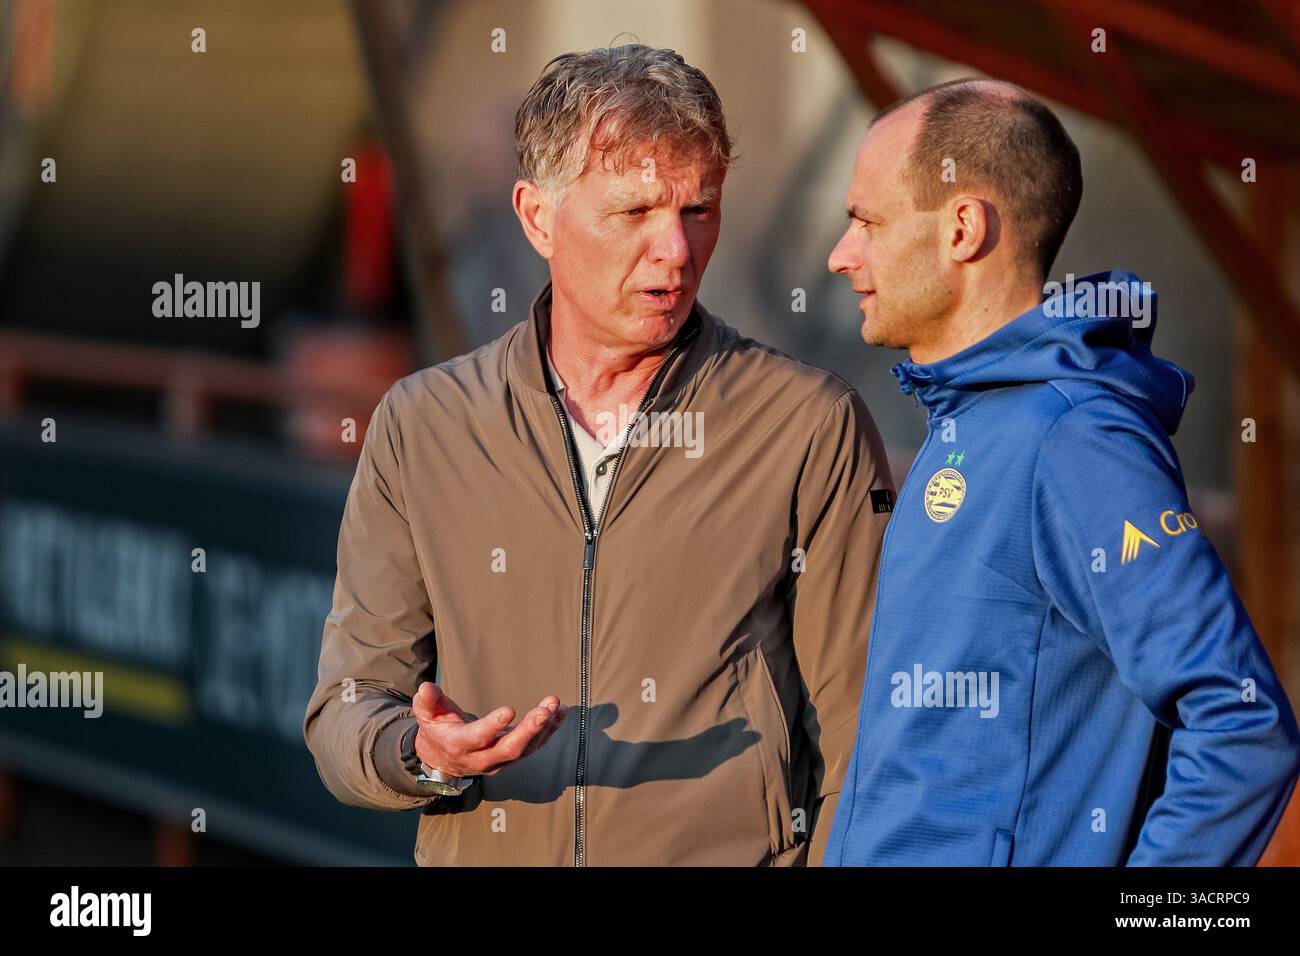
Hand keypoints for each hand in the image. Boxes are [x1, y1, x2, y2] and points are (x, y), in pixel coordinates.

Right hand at [410, 681, 566, 776]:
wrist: (444, 758)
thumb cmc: (437, 729)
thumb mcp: (426, 714)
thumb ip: (428, 701)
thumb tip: (427, 687)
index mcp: (460, 745)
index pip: (477, 738)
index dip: (492, 727)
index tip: (509, 710)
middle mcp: (482, 758)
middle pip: (509, 749)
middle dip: (529, 731)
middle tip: (545, 710)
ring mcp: (500, 760)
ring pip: (525, 749)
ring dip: (544, 728)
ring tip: (555, 705)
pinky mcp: (513, 757)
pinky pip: (534, 746)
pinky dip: (549, 730)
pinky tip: (560, 713)